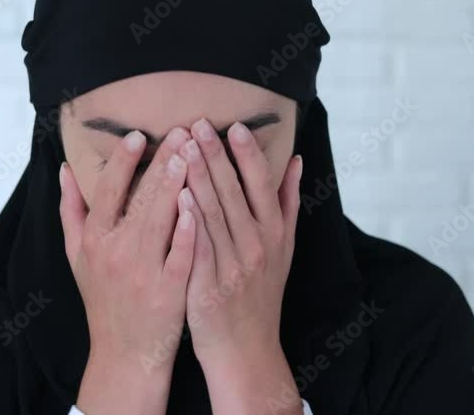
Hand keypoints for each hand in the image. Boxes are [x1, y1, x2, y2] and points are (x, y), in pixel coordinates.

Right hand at [60, 127, 196, 414]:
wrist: (124, 355)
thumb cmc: (104, 299)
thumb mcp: (77, 257)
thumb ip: (71, 212)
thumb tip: (65, 170)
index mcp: (94, 240)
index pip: (107, 191)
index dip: (123, 162)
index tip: (139, 135)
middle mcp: (115, 252)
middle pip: (140, 199)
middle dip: (162, 163)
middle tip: (182, 132)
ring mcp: (142, 272)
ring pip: (161, 221)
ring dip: (177, 186)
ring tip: (194, 155)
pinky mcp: (168, 291)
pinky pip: (179, 255)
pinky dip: (187, 231)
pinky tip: (198, 205)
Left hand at [177, 118, 304, 413]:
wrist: (247, 350)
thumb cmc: (260, 296)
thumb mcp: (284, 250)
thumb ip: (288, 204)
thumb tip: (296, 161)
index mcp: (274, 234)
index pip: (262, 185)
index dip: (247, 155)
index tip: (234, 126)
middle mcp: (257, 246)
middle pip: (234, 193)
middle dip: (215, 156)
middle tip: (198, 124)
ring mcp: (233, 265)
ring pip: (214, 213)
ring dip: (198, 177)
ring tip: (183, 146)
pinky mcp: (208, 284)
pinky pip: (197, 245)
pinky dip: (189, 218)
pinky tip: (178, 194)